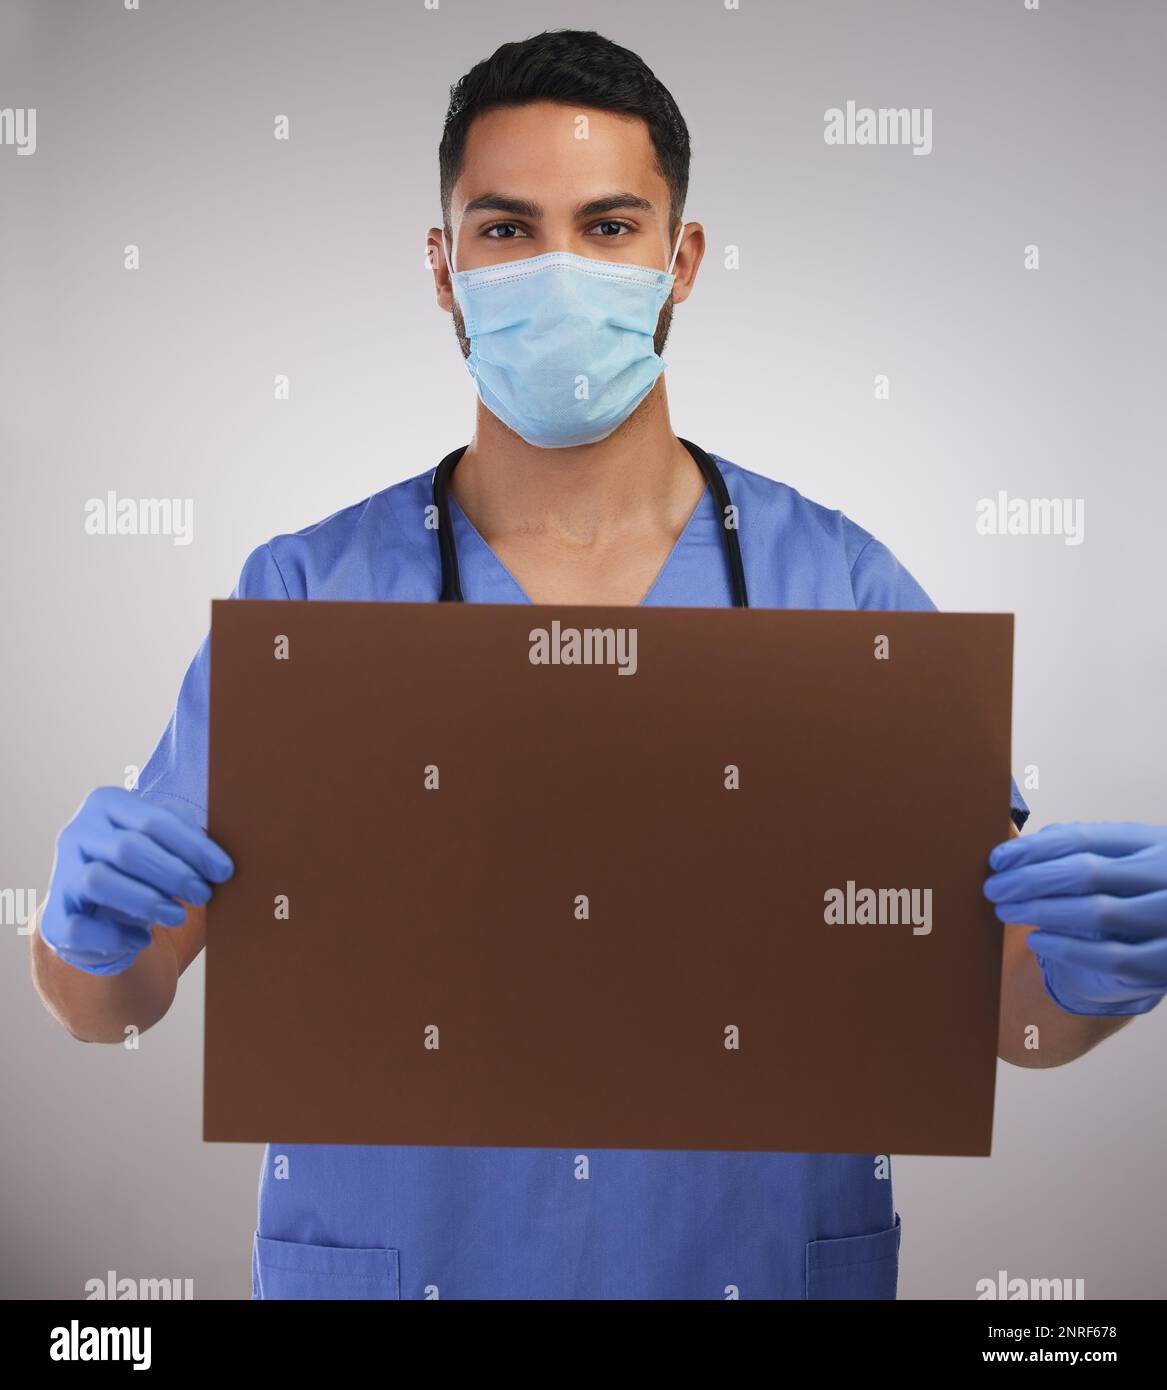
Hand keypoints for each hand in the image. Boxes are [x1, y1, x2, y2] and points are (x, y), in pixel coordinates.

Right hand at [41, 788, 233, 975]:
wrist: (103, 912)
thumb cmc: (145, 868)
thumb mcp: (165, 843)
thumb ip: (186, 836)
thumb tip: (217, 856)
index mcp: (106, 804)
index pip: (154, 820)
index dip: (194, 848)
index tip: (225, 871)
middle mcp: (77, 833)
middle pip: (128, 849)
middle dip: (174, 874)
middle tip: (204, 894)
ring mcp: (62, 874)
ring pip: (99, 880)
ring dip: (146, 901)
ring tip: (178, 915)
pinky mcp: (54, 918)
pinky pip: (80, 928)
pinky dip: (116, 937)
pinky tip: (142, 940)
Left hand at [984, 822, 1166, 1015]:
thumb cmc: (1132, 893)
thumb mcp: (1119, 859)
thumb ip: (1077, 846)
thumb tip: (1012, 841)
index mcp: (1153, 842)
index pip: (1084, 838)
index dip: (1034, 848)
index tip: (997, 859)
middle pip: (1086, 872)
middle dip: (1030, 880)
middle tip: (994, 888)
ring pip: (1096, 912)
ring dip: (1040, 911)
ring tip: (1006, 911)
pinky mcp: (1165, 964)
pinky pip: (1109, 957)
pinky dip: (1065, 948)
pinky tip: (1036, 939)